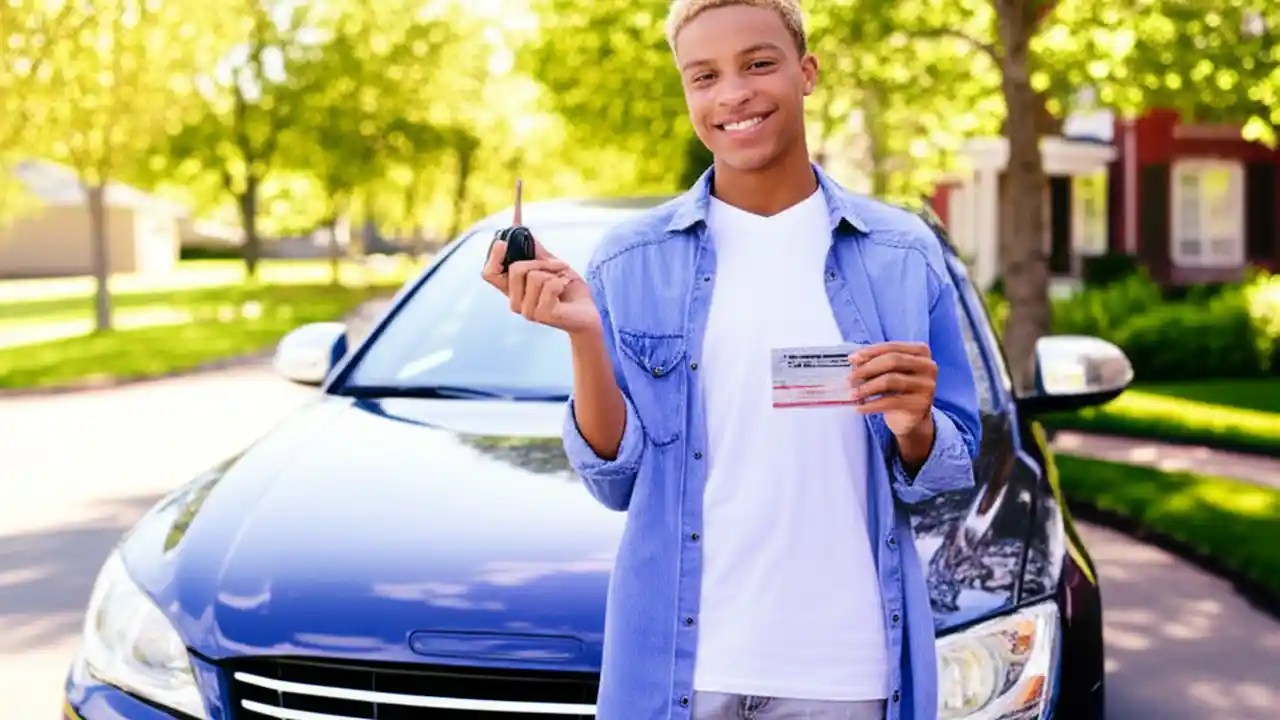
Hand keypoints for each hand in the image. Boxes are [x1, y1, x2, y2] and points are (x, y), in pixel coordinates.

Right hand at [481, 234, 600, 336]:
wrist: (589, 313)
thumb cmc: (569, 290)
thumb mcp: (550, 266)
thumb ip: (534, 251)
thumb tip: (519, 227)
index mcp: (513, 290)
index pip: (489, 274)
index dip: (493, 256)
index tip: (503, 243)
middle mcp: (516, 302)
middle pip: (515, 269)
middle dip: (540, 261)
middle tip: (557, 266)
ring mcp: (528, 311)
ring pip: (534, 276)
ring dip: (555, 273)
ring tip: (563, 281)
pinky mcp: (543, 315)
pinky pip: (550, 286)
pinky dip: (562, 282)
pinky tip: (565, 290)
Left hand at [848, 341, 936, 440]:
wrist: (911, 418)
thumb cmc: (898, 389)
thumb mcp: (890, 372)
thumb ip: (876, 363)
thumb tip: (854, 360)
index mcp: (921, 352)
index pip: (893, 347)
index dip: (871, 351)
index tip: (852, 359)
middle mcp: (928, 366)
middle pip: (893, 360)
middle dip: (868, 368)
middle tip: (850, 378)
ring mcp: (927, 386)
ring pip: (891, 380)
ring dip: (867, 387)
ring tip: (853, 394)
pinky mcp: (920, 404)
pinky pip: (891, 402)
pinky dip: (872, 404)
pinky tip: (859, 407)